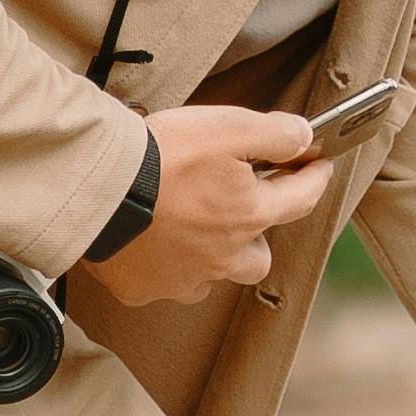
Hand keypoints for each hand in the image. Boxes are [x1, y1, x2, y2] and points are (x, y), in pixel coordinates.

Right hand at [97, 100, 333, 309]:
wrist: (97, 187)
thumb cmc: (161, 157)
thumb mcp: (228, 127)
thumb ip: (274, 133)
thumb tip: (305, 137)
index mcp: (248, 216)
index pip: (301, 199)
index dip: (314, 178)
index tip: (318, 167)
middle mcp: (224, 257)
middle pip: (258, 257)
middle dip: (256, 235)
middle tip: (241, 210)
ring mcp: (184, 278)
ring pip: (214, 275)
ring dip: (213, 256)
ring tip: (195, 229)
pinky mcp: (145, 288)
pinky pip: (166, 285)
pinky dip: (166, 268)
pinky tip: (153, 245)